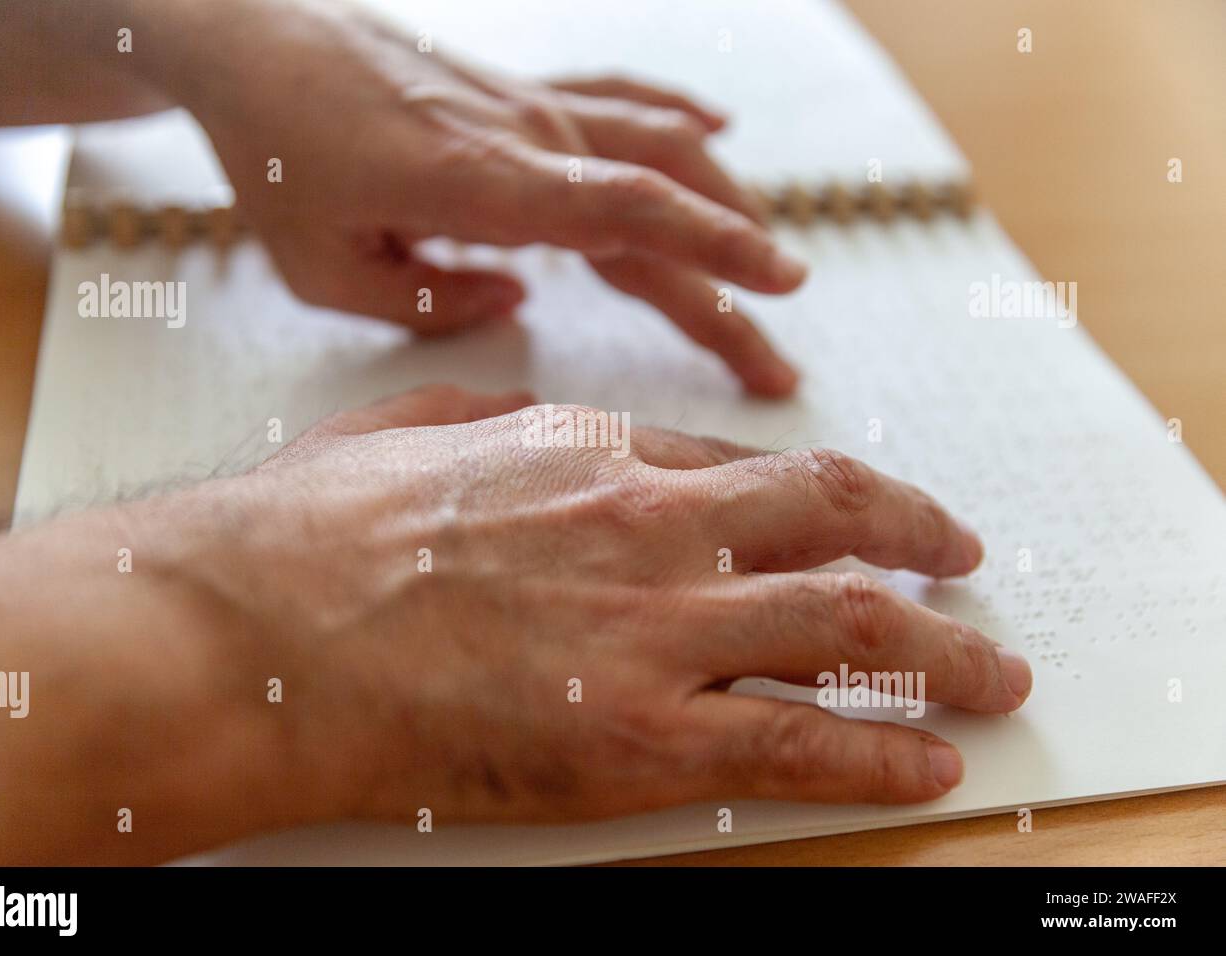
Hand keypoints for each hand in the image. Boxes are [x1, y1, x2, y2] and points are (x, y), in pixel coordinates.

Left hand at [137, 0, 804, 394]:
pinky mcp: (521, 95)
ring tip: (770, 268)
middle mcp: (526, 138)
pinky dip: (675, 118)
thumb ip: (426, 301)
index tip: (780, 288)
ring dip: (725, 211)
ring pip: (661, 149)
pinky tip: (719, 139)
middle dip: (730, 289)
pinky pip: (618, 100)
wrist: (254, 43)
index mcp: (481, 184)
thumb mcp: (323, 269)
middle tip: (777, 368)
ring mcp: (530, 108)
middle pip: (662, 207)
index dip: (710, 250)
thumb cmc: (277, 162)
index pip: (628, 212)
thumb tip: (515, 302)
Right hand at [187, 385, 1031, 824]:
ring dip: (942, 655)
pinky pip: (798, 746)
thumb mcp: (416, 430)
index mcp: (595, 453)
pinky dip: (879, 754)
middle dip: (925, 544)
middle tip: (968, 566)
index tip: (866, 512)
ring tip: (993, 678)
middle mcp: (652, 530)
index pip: (753, 470)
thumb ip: (495, 420)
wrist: (253, 627)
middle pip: (838, 525)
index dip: (829, 494)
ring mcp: (656, 633)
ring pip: (851, 632)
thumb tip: (532, 425)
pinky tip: (929, 764)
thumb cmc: (312, 532)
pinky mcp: (637, 740)